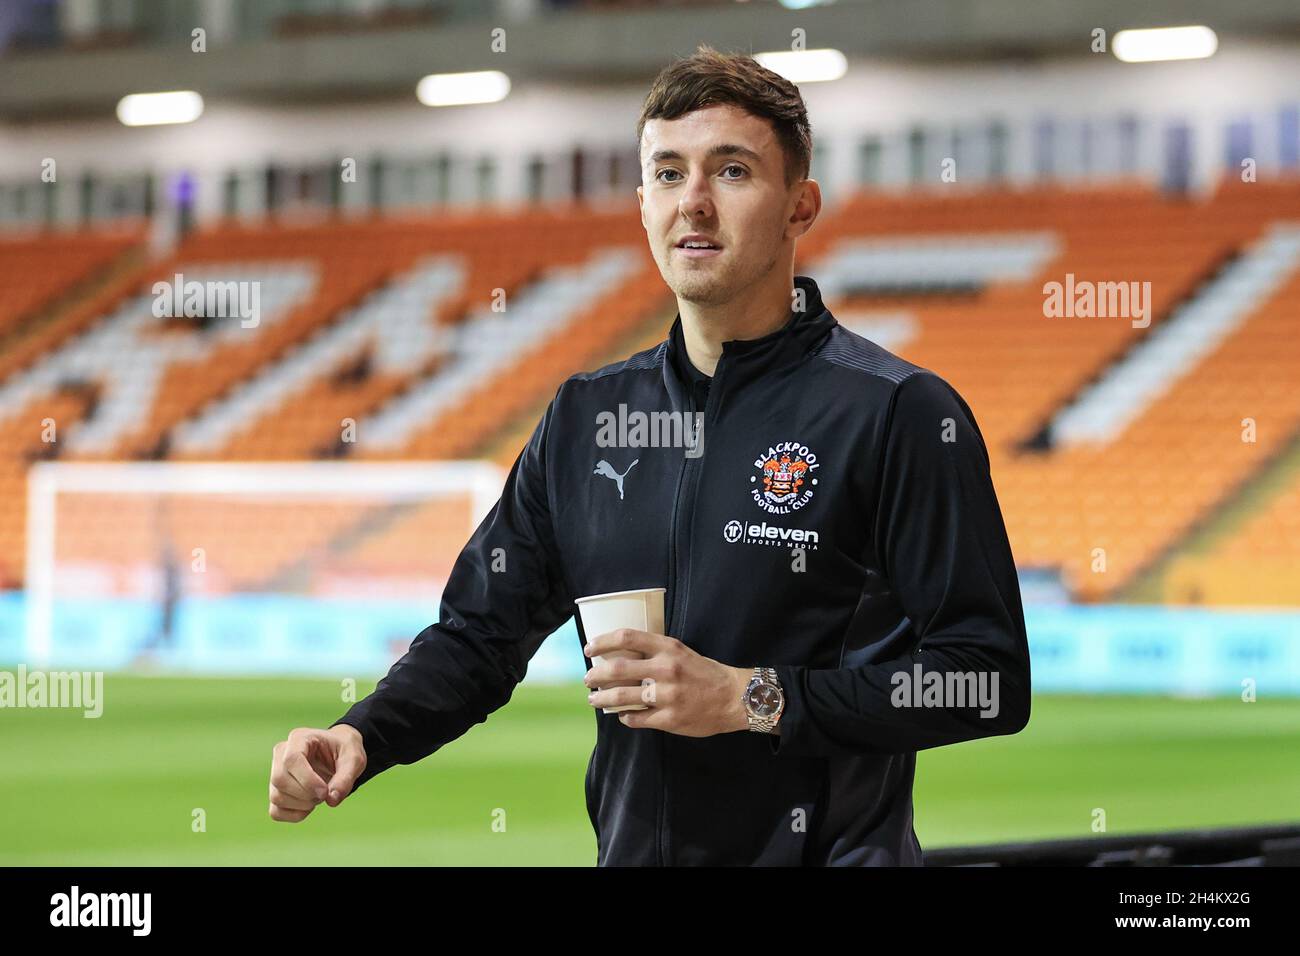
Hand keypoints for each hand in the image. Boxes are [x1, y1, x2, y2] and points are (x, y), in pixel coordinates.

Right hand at [269, 724, 366, 822]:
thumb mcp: (354, 759)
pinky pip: (275, 811)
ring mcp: (276, 772)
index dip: (307, 780)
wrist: (338, 754)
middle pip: (279, 779)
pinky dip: (293, 815)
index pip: (291, 760)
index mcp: (300, 738)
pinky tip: (309, 807)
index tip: (325, 791)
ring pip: (276, 796)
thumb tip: (331, 800)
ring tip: (319, 797)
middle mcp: (282, 752)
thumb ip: (346, 778)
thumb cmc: (345, 752)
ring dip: (301, 805)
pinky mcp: (277, 790)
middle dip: (305, 794)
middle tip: (325, 793)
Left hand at [583, 628, 750, 736]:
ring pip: (622, 697)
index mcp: (668, 648)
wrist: (734, 697)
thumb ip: (656, 652)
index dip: (603, 641)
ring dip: (602, 699)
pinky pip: (637, 718)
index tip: (589, 648)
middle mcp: (666, 669)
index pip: (627, 637)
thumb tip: (622, 655)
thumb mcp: (681, 652)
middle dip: (596, 675)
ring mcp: (667, 696)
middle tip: (588, 678)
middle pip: (617, 669)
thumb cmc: (705, 673)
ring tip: (594, 699)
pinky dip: (625, 717)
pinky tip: (622, 715)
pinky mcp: (670, 718)